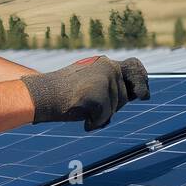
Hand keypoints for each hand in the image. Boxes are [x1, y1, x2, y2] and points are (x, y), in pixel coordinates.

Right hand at [19, 55, 147, 130]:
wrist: (41, 95)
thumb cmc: (63, 93)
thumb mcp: (89, 82)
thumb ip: (110, 85)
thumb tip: (140, 94)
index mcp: (105, 63)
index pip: (134, 68)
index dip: (141, 81)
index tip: (144, 95)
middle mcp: (108, 67)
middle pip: (125, 96)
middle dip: (112, 107)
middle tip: (88, 105)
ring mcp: (104, 79)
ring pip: (115, 108)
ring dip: (101, 116)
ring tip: (82, 110)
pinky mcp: (99, 93)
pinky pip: (105, 116)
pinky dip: (94, 122)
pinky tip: (82, 118)